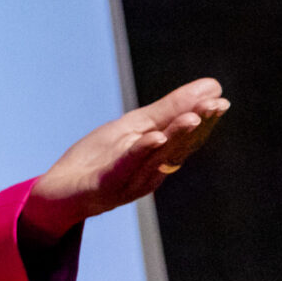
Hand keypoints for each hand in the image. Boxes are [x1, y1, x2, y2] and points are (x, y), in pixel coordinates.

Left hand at [22, 77, 229, 241]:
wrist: (59, 193)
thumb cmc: (99, 159)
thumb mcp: (133, 128)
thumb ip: (167, 111)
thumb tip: (208, 87)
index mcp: (158, 156)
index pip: (187, 137)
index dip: (205, 119)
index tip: (222, 99)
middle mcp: (150, 170)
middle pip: (178, 146)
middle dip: (199, 124)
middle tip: (218, 104)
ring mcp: (129, 179)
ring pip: (157, 156)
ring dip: (176, 136)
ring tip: (193, 117)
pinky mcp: (105, 184)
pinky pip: (125, 166)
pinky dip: (140, 151)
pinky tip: (154, 137)